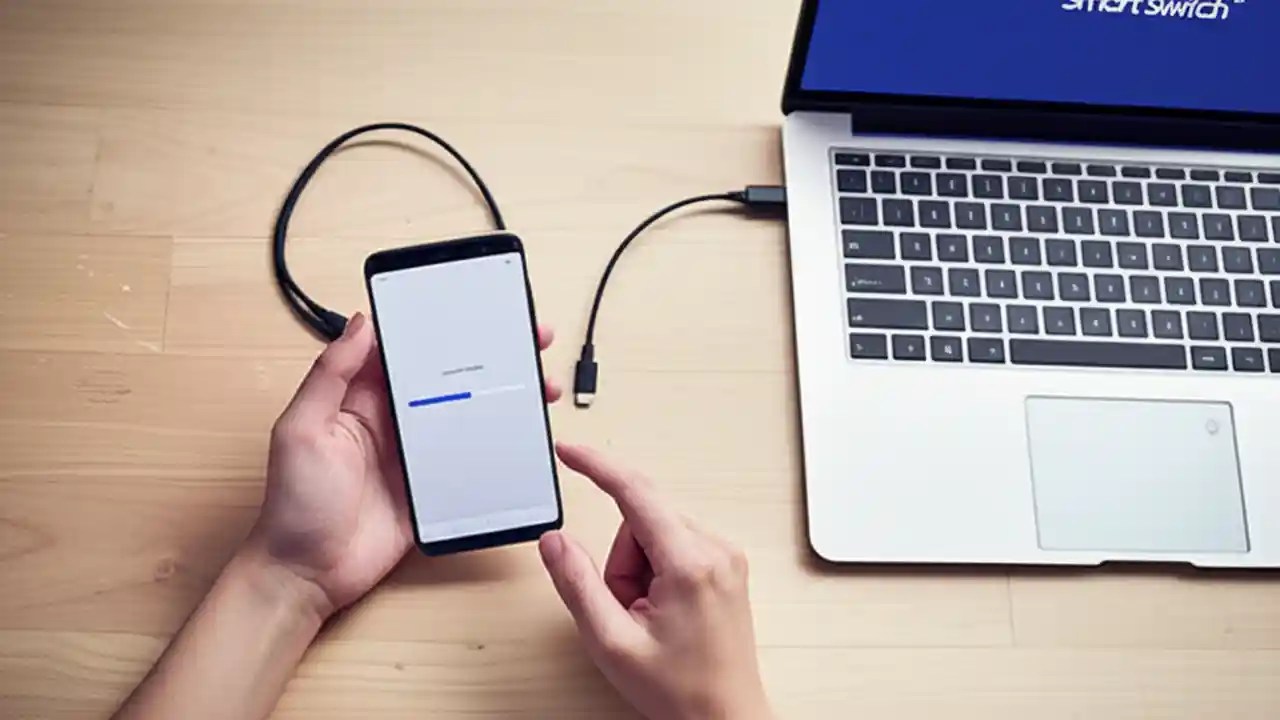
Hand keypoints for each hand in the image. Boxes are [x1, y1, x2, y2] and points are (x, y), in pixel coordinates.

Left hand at [251, 312, 559, 616]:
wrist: (308, 576)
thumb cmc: (292, 505)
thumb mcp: (300, 430)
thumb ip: (331, 376)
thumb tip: (360, 324)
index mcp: (360, 397)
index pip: (406, 349)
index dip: (440, 326)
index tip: (476, 308)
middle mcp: (393, 420)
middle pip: (448, 378)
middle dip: (488, 356)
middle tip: (529, 340)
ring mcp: (415, 454)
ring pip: (467, 414)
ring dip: (502, 398)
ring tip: (541, 385)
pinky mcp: (433, 487)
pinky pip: (470, 458)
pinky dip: (498, 445)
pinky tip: (526, 436)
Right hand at [539, 444, 772, 719]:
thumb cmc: (680, 691)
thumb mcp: (611, 642)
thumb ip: (577, 584)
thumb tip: (554, 541)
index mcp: (690, 563)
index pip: (635, 493)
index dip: (596, 467)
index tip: (569, 452)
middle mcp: (716, 549)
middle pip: (641, 521)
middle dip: (620, 561)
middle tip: (625, 610)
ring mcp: (726, 556)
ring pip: (654, 534)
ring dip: (637, 570)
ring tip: (647, 617)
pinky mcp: (726, 564)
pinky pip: (674, 546)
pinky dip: (656, 573)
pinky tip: (663, 611)